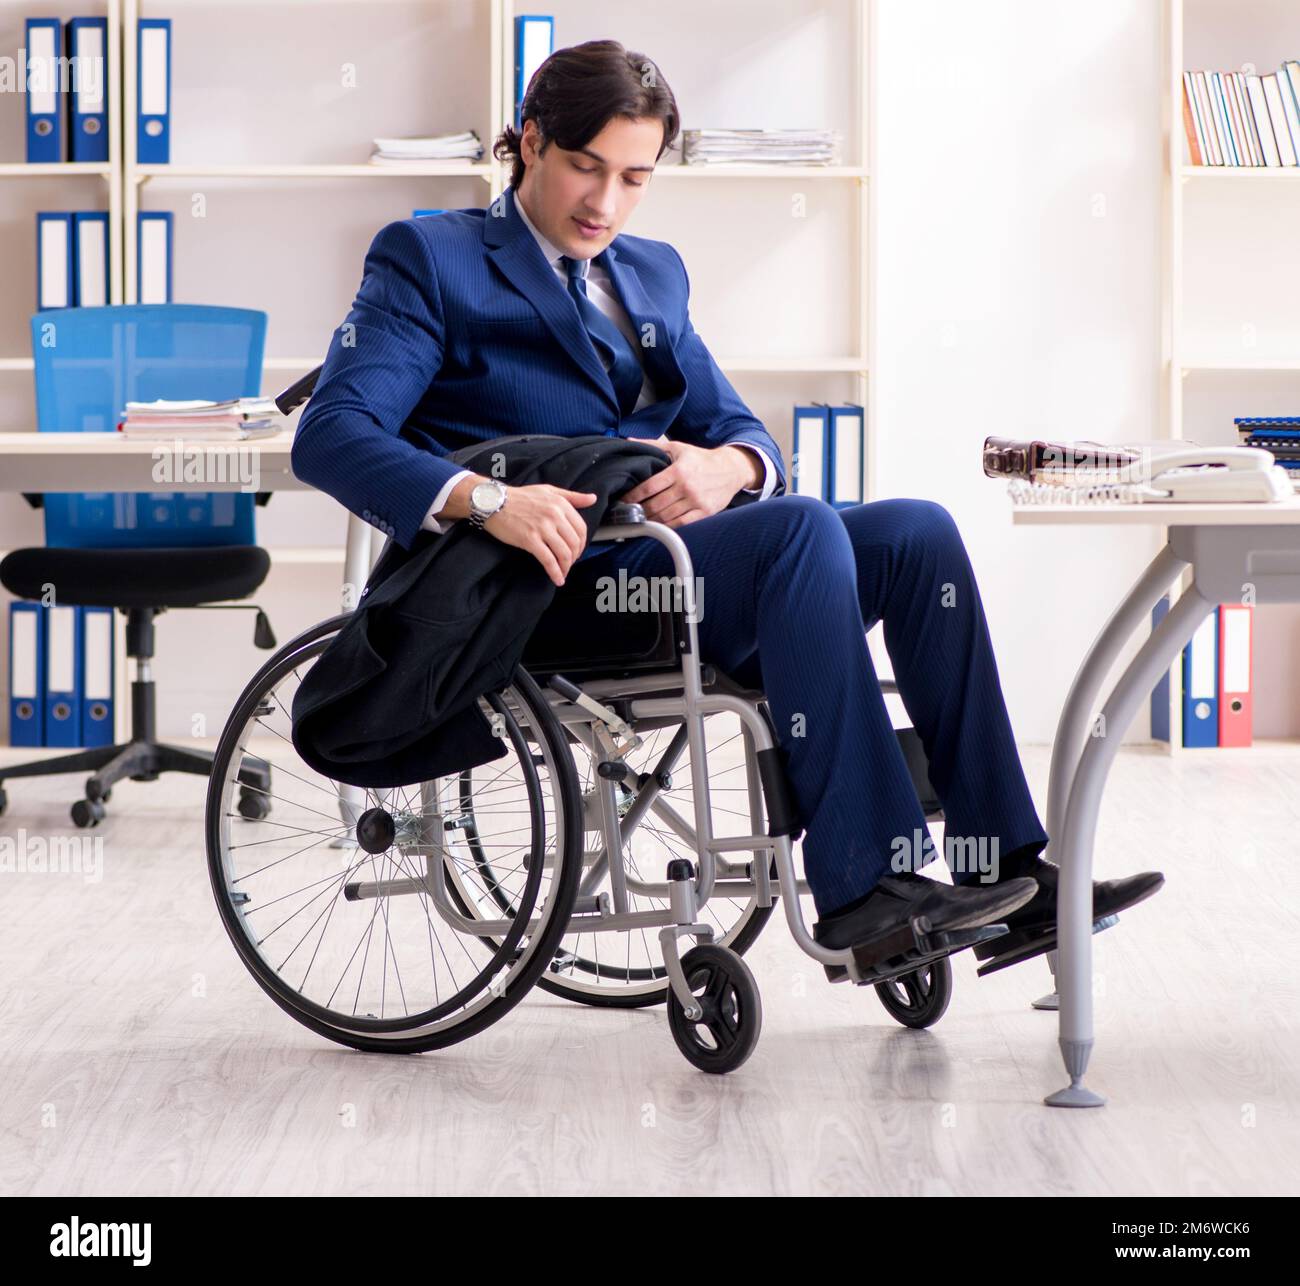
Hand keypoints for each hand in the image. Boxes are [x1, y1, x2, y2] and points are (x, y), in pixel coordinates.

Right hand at [482, 483, 596, 585]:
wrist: (494, 502)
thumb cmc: (520, 497)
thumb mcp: (549, 491)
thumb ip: (572, 496)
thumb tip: (593, 499)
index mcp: (560, 504)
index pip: (581, 528)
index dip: (582, 543)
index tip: (576, 551)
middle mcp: (554, 515)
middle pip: (574, 543)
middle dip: (574, 557)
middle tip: (569, 563)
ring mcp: (542, 528)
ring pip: (564, 553)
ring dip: (566, 567)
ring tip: (563, 572)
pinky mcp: (530, 540)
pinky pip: (548, 560)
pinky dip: (555, 572)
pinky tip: (557, 579)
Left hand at [619, 437, 754, 527]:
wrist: (730, 469)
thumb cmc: (700, 459)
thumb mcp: (677, 448)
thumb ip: (652, 445)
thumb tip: (629, 442)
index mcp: (678, 470)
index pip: (649, 487)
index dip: (633, 497)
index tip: (623, 501)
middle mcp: (686, 487)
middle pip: (655, 505)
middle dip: (639, 511)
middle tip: (629, 513)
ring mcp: (696, 501)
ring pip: (666, 517)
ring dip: (651, 521)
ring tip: (641, 520)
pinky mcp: (704, 512)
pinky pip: (681, 524)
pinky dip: (668, 526)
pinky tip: (659, 525)